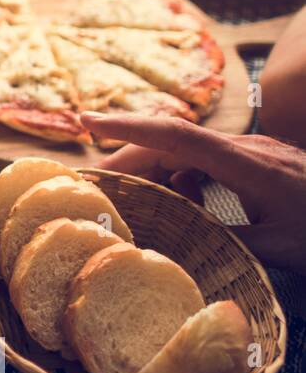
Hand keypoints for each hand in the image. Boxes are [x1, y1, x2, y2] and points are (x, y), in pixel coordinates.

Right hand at [85, 112, 305, 273]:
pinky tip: (183, 204)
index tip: (88, 123)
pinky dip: (182, 179)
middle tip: (91, 185)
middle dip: (127, 158)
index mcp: (249, 166)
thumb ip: (230, 241)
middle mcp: (247, 150)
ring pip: (186, 152)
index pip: (178, 137)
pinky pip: (207, 162)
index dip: (129, 128)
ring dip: (154, 172)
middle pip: (171, 143)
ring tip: (131, 201)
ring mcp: (254, 153)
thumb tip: (180, 246)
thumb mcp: (283, 248)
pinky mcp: (259, 162)